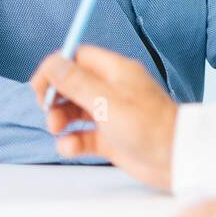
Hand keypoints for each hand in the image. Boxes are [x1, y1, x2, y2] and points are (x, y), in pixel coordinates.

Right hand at [29, 44, 176, 190]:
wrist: (176, 158)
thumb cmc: (148, 126)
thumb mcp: (106, 101)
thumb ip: (76, 82)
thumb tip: (52, 63)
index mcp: (116, 71)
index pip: (79, 58)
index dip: (56, 69)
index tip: (39, 86)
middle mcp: (113, 90)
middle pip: (72, 84)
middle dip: (55, 96)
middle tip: (47, 110)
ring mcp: (111, 115)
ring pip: (74, 111)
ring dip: (59, 119)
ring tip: (57, 129)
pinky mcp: (110, 138)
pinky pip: (82, 135)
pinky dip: (71, 141)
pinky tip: (70, 147)